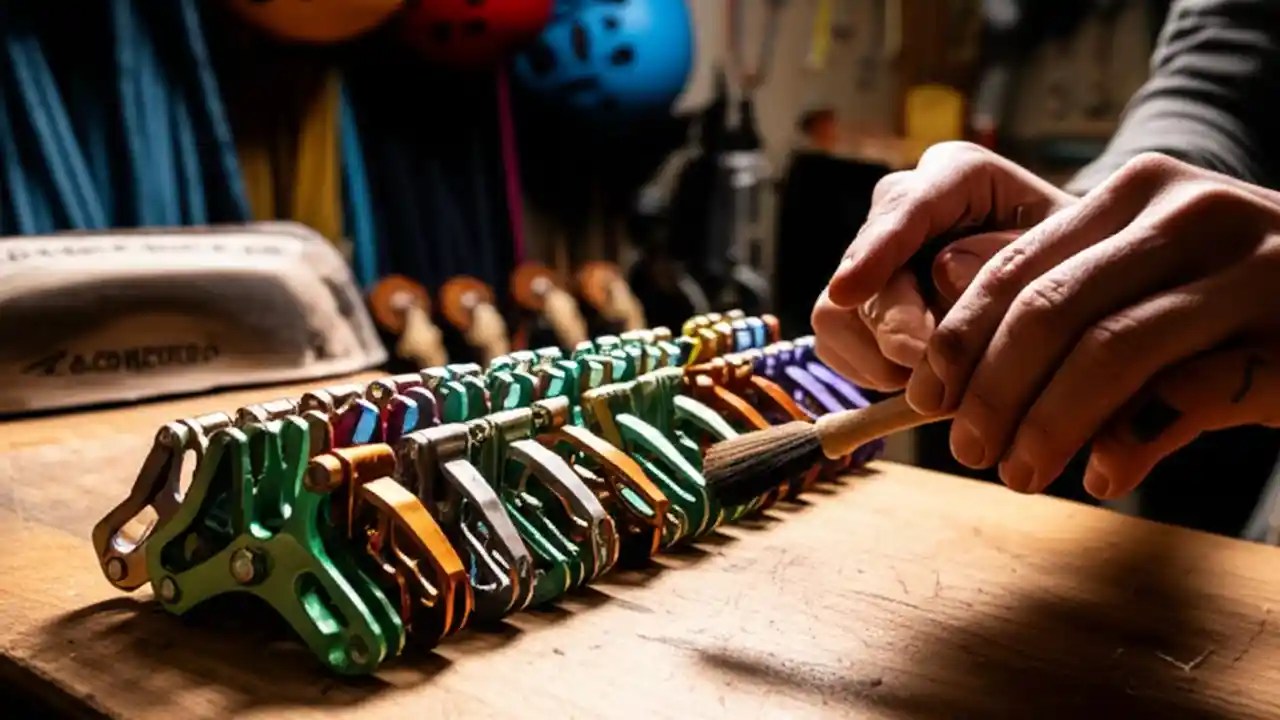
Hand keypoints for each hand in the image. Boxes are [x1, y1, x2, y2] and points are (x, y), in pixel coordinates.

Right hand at [811, 141, 1075, 389]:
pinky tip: (918, 379)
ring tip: (943, 380)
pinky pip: (834, 342)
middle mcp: (902, 208)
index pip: (906, 204)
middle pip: (867, 272)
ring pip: (838, 313)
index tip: (849, 291)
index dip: (876, 248)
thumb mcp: (1072, 252)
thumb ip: (1011, 255)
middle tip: (936, 377)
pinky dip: (870, 370)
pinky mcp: (854, 304)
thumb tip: (942, 271)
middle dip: (896, 328)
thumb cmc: (1075, 263)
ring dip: (883, 356)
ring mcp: (872, 258)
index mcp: (957, 175)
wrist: (1065, 288)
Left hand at [906, 152, 1279, 498]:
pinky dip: (1133, 444)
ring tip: (1018, 474)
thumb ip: (1065, 298)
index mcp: (1137, 192)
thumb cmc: (1230, 291)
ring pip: (1111, 353)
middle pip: (1052, 309)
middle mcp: (1191, 215)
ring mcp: (1252, 273)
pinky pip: (1192, 398)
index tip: (923, 397)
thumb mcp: (1145, 272)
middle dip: (992, 389)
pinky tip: (1106, 478)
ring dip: (1048, 424)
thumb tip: (944, 346)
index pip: (1019, 266)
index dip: (959, 338)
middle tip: (965, 449)